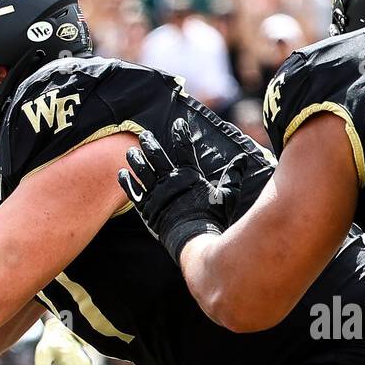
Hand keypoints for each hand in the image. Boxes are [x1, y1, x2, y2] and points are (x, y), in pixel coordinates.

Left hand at [118, 119, 244, 261]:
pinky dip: (127, 182)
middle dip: (149, 144)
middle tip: (143, 135)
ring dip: (136, 160)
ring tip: (130, 151)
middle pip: (157, 157)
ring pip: (143, 172)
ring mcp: (157, 195)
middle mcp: (171, 181)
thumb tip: (243, 159)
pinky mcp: (146, 208)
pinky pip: (133, 192)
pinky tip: (122, 173)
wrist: (194, 241)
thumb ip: (233, 176)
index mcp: (190, 176)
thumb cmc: (212, 219)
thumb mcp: (227, 195)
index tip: (178, 123)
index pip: (185, 149)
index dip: (181, 134)